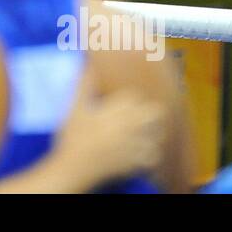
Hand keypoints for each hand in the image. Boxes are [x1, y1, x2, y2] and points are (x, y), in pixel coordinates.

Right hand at [48, 72, 165, 190]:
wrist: (74, 168)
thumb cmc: (73, 136)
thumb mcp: (75, 108)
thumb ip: (83, 85)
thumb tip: (88, 64)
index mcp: (118, 110)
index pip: (136, 97)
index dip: (132, 99)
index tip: (125, 102)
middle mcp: (132, 126)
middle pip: (156, 113)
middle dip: (150, 113)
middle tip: (141, 116)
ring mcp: (136, 145)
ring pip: (158, 135)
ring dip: (153, 133)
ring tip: (144, 133)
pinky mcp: (136, 163)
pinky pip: (153, 156)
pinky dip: (150, 154)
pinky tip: (141, 152)